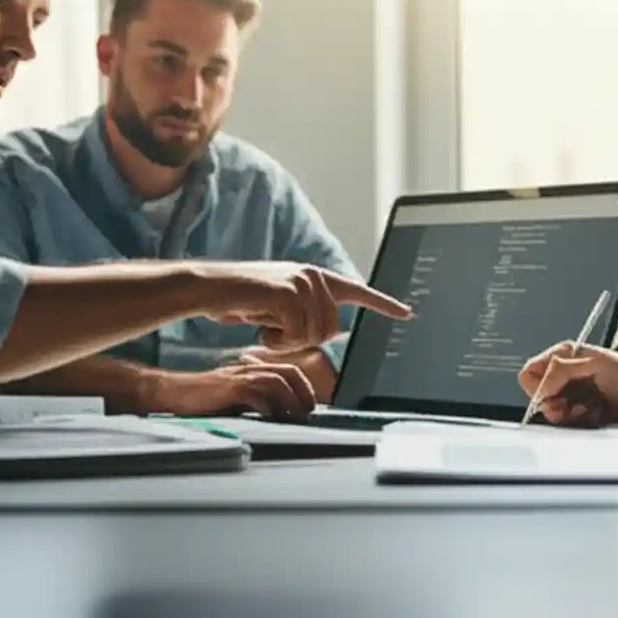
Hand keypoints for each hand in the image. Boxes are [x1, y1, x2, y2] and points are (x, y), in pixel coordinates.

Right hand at [154, 362, 316, 417]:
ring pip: (275, 382)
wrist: (173, 393)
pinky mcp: (228, 388)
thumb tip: (282, 415)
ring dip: (289, 400)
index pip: (288, 370)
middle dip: (303, 391)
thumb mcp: (237, 398)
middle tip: (309, 412)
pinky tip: (272, 417)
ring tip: (296, 417)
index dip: (304, 385)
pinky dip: (267, 405)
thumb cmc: (205, 399)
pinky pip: (254, 393)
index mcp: (253, 370)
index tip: (311, 405)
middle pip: (286, 372)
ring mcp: (238, 377)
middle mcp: (249, 369)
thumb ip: (257, 401)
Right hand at [201, 262, 410, 351]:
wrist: (209, 288)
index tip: (407, 313)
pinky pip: (296, 335)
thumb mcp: (279, 305)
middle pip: (332, 329)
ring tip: (265, 325)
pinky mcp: (289, 294)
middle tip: (276, 332)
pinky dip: (277, 340)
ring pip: (315, 335)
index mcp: (315, 277)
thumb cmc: (240, 301)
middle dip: (304, 340)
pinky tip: (259, 325)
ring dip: (287, 341)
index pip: (357, 291)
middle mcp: (314, 276)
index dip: (383, 304)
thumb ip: (305, 311)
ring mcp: (302, 283)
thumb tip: (328, 330)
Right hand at [518, 342, 617, 426]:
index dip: (539, 387)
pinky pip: (565, 423)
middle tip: (571, 406)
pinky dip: (579, 421)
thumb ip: (562, 370)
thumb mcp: (594, 363)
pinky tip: (596, 414)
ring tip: (589, 409)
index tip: (555, 395)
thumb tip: (541, 388)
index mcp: (564, 355)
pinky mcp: (580, 412)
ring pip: (550, 413)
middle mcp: (564, 374)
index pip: (530, 373)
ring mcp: (571, 394)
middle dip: (554, 404)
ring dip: (569, 414)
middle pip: (537, 396)